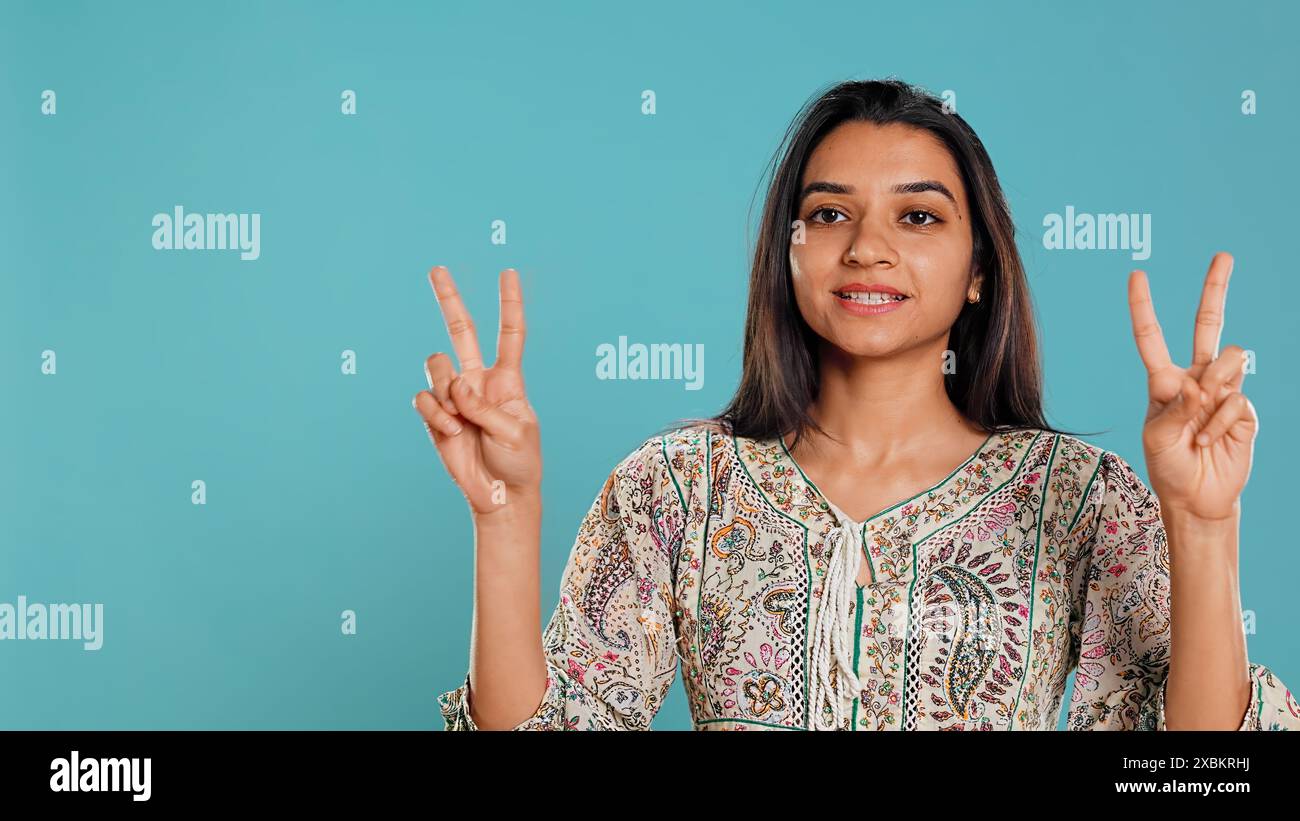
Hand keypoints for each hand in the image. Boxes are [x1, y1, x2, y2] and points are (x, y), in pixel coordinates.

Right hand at [412, 266, 541, 515]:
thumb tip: (456, 386)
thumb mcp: (515, 431)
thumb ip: (486, 406)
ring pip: (437, 366)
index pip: (510, 335)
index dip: (509, 304)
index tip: (508, 273)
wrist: (499, 495)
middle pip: (462, 331)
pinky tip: (451, 430)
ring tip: (461, 420)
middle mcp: (478, 382)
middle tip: (437, 269)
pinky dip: (437, 413)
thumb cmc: (518, 463)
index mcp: (508, 380)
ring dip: (448, 390)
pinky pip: (426, 399)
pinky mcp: (435, 416)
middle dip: (449, 300)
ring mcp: (455, 397)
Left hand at [1127, 251, 1256, 523]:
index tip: (1136, 274)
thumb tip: (1199, 386)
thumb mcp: (1157, 437)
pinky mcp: (1244, 409)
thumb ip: (1175, 409)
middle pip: (1209, 325)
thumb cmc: (1167, 466)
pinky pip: (1236, 400)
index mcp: (1164, 381)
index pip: (1152, 337)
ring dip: (1214, 388)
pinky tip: (1210, 442)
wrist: (1196, 497)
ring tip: (1200, 424)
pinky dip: (1219, 423)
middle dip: (1216, 289)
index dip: (1143, 307)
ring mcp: (1222, 391)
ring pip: (1229, 360)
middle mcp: (1195, 378)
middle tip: (1223, 255)